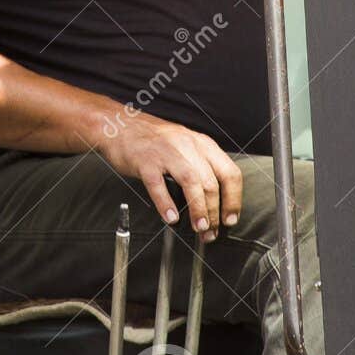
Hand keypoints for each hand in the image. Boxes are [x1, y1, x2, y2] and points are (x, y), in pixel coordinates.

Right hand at [95, 112, 242, 241]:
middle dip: (215, 213)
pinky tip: (171, 218)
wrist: (120, 124)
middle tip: (211, 230)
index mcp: (202, 144)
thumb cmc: (153, 139)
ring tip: (199, 227)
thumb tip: (215, 202)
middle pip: (211, 182)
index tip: (230, 218)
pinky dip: (166, 204)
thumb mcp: (186, 146)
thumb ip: (201, 167)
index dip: (234, 200)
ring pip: (191, 182)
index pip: (229, 173)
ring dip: (199, 209)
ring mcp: (166, 152)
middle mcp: (187, 146)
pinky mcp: (145, 161)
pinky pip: (158, 185)